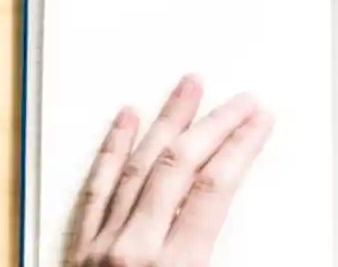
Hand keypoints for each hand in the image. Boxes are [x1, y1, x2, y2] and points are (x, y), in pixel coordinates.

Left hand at [71, 75, 274, 266]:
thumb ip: (211, 250)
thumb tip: (225, 203)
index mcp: (174, 265)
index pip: (214, 188)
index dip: (241, 147)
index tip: (259, 122)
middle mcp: (134, 247)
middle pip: (179, 166)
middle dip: (215, 125)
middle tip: (239, 101)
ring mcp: (102, 243)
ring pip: (138, 165)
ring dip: (168, 121)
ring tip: (188, 89)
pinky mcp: (78, 247)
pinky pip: (96, 188)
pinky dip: (112, 149)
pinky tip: (126, 119)